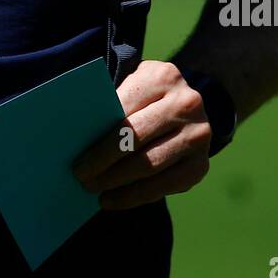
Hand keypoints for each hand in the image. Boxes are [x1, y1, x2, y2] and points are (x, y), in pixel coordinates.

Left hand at [71, 60, 211, 209]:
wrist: (187, 107)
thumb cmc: (145, 97)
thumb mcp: (132, 86)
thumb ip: (111, 104)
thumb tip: (77, 139)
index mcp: (163, 77)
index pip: (125, 111)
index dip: (99, 142)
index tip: (77, 162)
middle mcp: (186, 104)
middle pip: (136, 140)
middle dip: (104, 164)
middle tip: (81, 179)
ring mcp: (198, 135)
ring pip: (150, 166)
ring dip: (117, 183)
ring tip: (94, 191)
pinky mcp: (201, 165)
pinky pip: (164, 186)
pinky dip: (135, 196)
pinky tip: (113, 200)